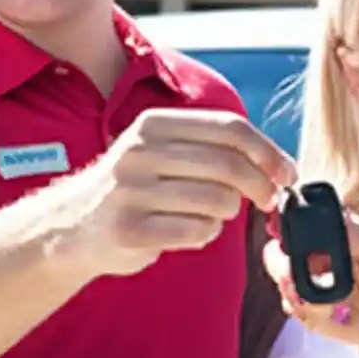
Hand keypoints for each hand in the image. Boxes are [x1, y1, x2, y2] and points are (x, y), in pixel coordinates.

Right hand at [55, 108, 296, 278]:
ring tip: (215, 214)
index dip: (268, 152)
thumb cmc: (135, 188)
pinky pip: (197, 231)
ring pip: (217, 200)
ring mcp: (132, 190)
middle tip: (268, 200)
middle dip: (261, 186)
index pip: (230, 129)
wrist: (71, 225)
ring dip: (229, 212)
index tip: (287, 173)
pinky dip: (207, 233)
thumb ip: (212, 148)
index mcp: (154, 124)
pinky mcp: (129, 228)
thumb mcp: (162, 150)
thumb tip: (278, 164)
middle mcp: (141, 152)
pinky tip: (191, 230)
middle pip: (229, 165)